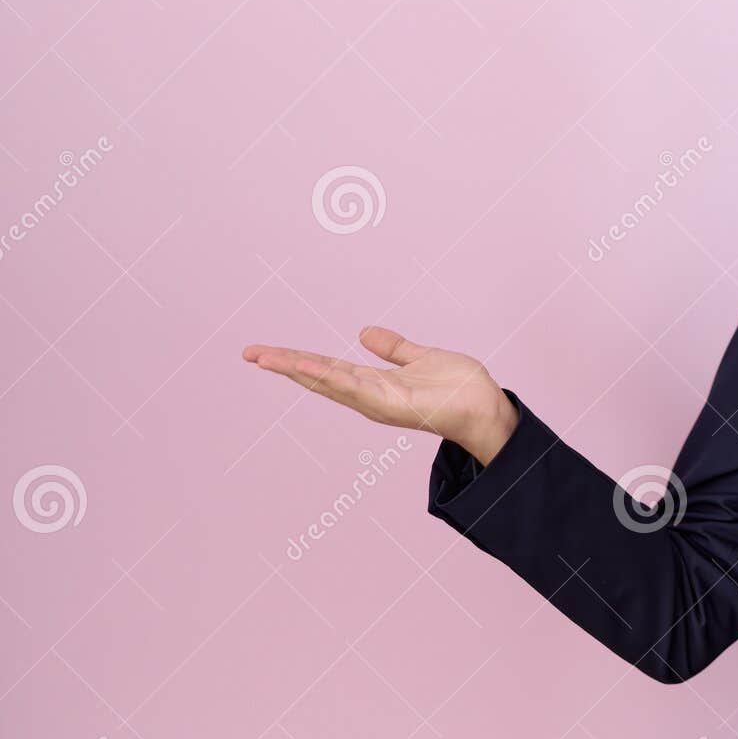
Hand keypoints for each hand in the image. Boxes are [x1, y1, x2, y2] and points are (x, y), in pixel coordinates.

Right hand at [242, 326, 518, 465]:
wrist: (487, 406)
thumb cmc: (460, 389)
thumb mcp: (420, 358)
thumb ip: (394, 348)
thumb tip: (364, 332)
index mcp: (373, 383)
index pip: (326, 367)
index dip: (295, 359)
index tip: (263, 351)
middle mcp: (370, 395)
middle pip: (319, 377)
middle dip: (284, 365)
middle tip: (248, 353)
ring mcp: (379, 403)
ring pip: (331, 383)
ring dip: (299, 370)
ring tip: (267, 357)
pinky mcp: (393, 406)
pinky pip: (356, 389)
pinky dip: (330, 378)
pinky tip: (306, 367)